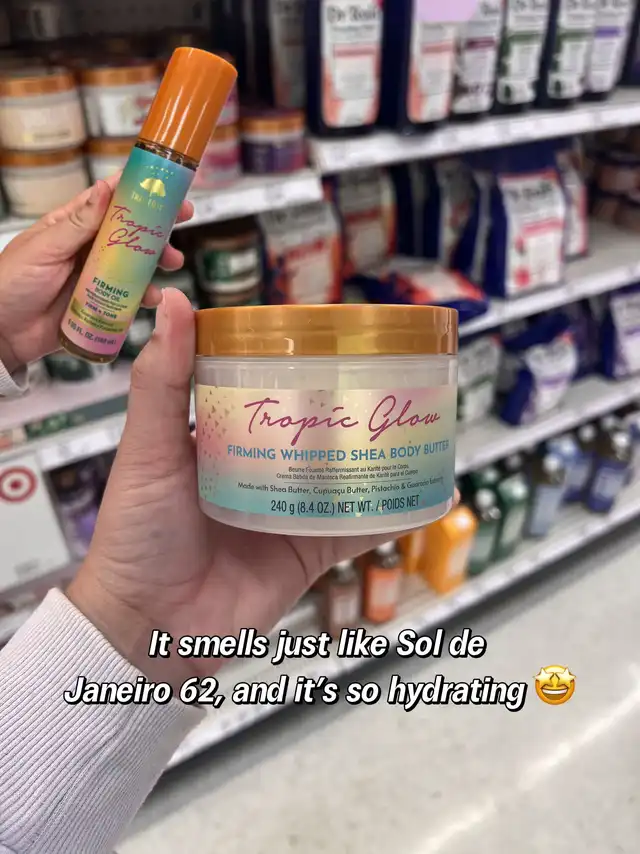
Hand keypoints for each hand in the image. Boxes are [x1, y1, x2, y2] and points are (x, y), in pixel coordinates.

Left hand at [0, 177, 192, 373]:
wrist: (2, 333)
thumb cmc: (10, 283)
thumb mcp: (46, 248)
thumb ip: (79, 222)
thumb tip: (105, 188)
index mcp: (73, 225)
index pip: (110, 200)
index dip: (140, 191)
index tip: (166, 186)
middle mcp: (88, 249)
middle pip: (131, 232)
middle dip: (158, 227)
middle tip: (182, 221)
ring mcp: (96, 277)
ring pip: (135, 265)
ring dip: (156, 263)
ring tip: (172, 264)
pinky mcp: (101, 304)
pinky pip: (129, 298)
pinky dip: (144, 297)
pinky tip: (152, 298)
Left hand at [68, 289, 391, 690]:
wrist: (149, 629)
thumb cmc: (137, 535)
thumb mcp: (148, 450)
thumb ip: (162, 382)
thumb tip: (174, 302)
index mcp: (221, 438)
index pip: (264, 386)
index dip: (296, 360)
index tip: (332, 332)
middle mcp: (260, 469)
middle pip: (315, 429)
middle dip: (349, 404)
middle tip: (391, 371)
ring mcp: (289, 510)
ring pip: (344, 474)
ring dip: (380, 452)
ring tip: (421, 419)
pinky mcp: (310, 551)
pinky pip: (358, 527)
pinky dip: (393, 513)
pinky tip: (430, 490)